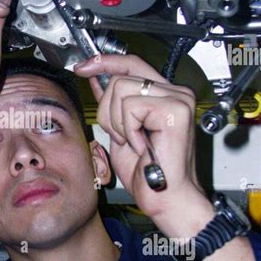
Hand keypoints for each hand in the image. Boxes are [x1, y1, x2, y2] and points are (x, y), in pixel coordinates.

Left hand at [75, 53, 204, 219]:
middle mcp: (175, 92)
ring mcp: (178, 99)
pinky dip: (129, 130)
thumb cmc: (149, 173)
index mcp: (164, 95)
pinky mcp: (175, 109)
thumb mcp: (121, 131)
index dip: (104, 62)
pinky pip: (131, 107)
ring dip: (118, 122)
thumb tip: (97, 78)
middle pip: (120, 77)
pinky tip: (142, 146)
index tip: (83, 67)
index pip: (131, 63)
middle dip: (108, 110)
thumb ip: (113, 105)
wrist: (166, 198)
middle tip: (122, 136)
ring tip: (134, 142)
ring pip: (121, 90)